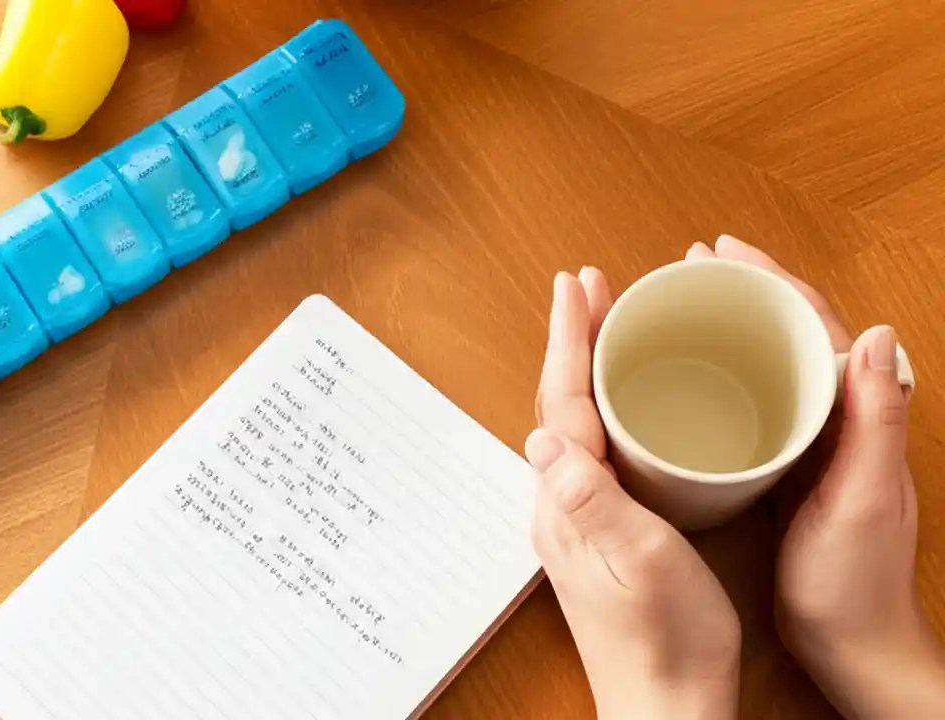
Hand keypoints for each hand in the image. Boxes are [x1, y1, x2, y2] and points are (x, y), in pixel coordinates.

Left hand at [531, 268, 740, 719]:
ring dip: (582, 366)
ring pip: (575, 421)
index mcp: (570, 499)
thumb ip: (592, 498)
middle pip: (561, 401)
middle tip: (587, 285)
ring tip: (598, 321)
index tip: (576, 285)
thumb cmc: (665, 638)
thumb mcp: (639, 561)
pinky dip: (600, 406)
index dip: (570, 338)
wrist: (667, 701)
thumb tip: (543, 437)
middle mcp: (562, 501)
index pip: (564, 400)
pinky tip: (616, 401)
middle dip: (571, 338)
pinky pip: (592, 448)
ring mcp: (577, 515)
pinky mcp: (599, 528)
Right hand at [688, 235, 944, 718]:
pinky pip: (756, 402)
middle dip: (745, 291)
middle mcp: (838, 418)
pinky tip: (691, 377)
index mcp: (860, 415)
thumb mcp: (866, 498)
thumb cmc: (857, 581)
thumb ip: (874, 420)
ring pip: (772, 363)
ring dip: (733, 326)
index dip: (772, 280)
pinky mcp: (785, 467)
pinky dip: (725, 376)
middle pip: (792, 332)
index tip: (722, 253)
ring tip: (687, 303)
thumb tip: (876, 332)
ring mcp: (810, 442)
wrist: (851, 643)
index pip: (819, 324)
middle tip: (693, 266)